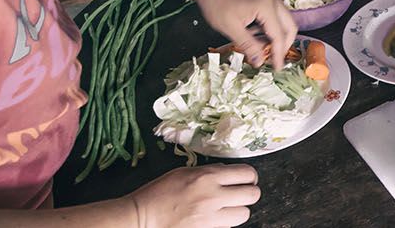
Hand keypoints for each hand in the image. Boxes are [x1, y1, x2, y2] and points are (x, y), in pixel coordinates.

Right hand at [130, 164, 260, 227]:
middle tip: (240, 195)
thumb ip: (210, 172)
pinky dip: (225, 224)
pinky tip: (214, 219)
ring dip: (238, 211)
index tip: (245, 180)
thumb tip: (230, 174)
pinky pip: (228, 227)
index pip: (247, 173)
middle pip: (253, 195)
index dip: (249, 177)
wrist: (142, 217)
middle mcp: (213, 195)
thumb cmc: (160, 192)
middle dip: (248, 194)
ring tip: (226, 209)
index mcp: (207, 176)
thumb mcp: (185, 173)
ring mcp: (210, 216)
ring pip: (244, 214)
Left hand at [194, 0, 297, 69]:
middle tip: (274, 59)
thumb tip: (259, 62)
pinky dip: (270, 28)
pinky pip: (275, 15)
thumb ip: (248, 45)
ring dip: (276, 37)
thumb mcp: (230, 28)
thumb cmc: (216, 3)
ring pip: (284, 21)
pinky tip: (256, 36)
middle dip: (283, 45)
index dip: (279, 54)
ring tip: (261, 48)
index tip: (278, 68)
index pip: (279, 35)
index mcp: (267, 6)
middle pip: (289, 27)